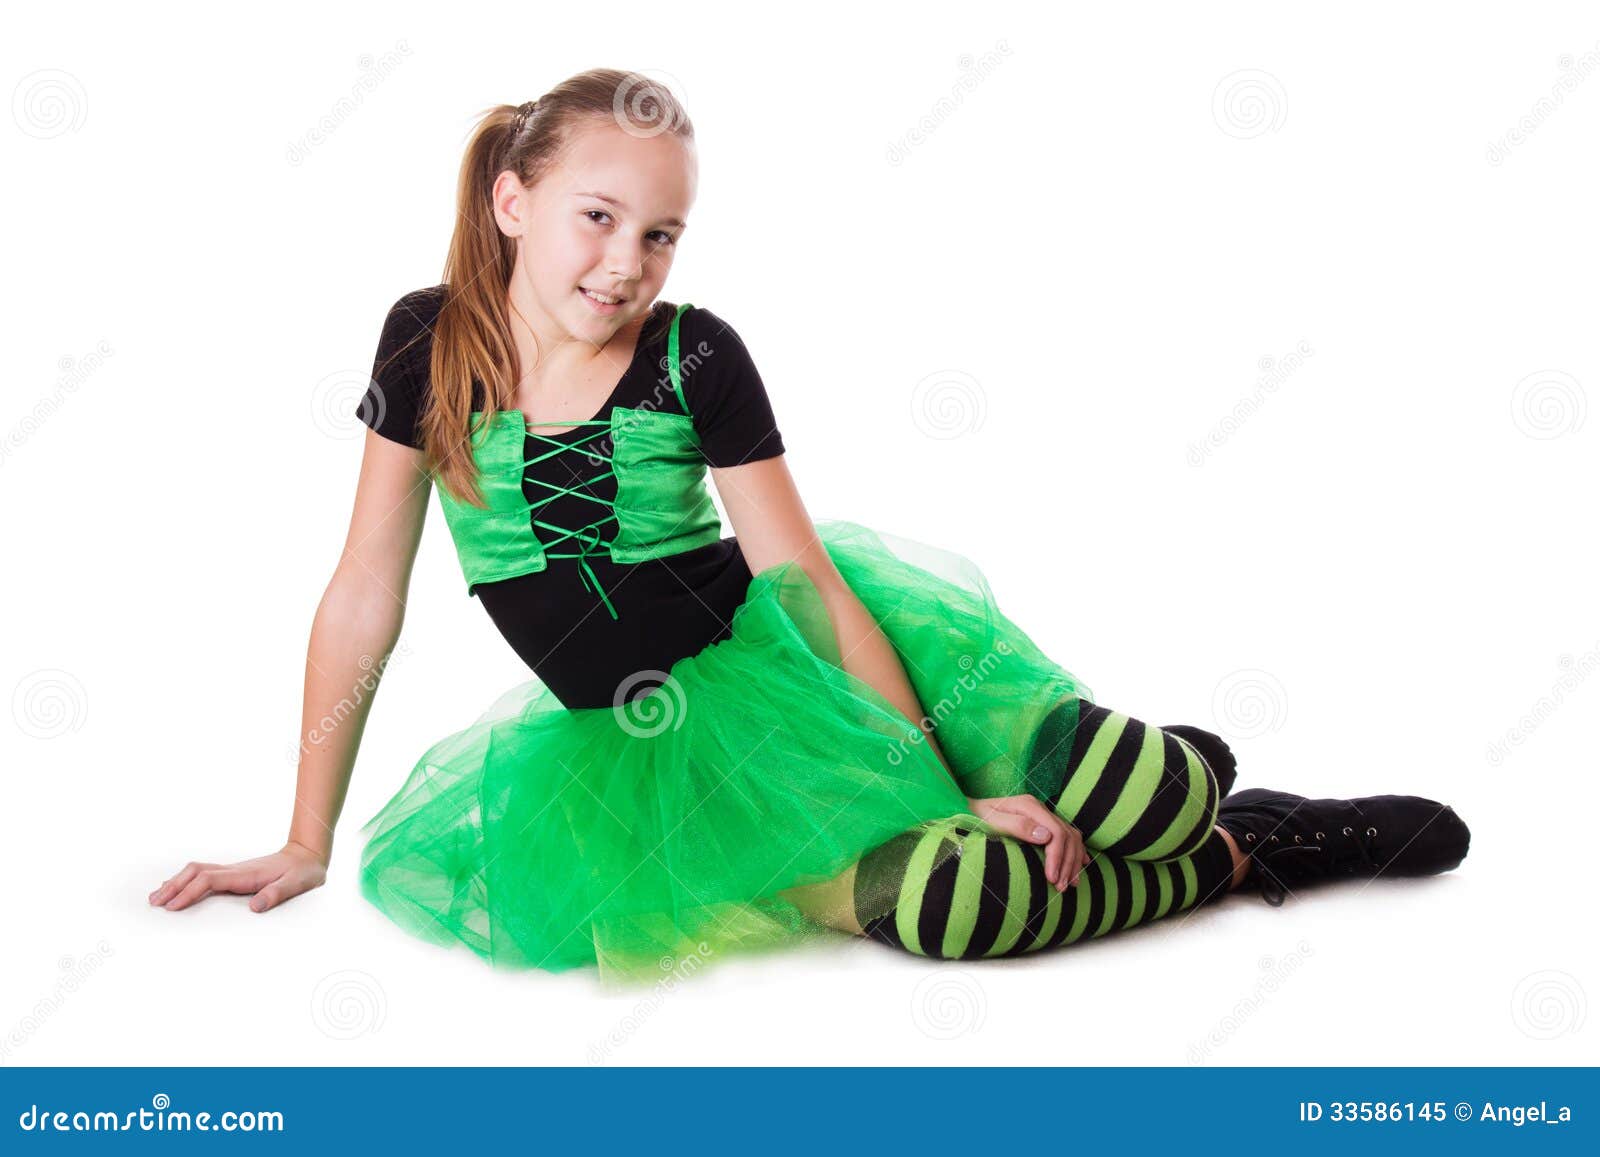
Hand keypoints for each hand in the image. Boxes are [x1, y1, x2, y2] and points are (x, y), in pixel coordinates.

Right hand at [148, 841, 328, 912]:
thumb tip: (255, 907)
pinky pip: (204, 874)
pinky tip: (178, 888)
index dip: (189, 892)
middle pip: (196, 872)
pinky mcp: (234, 873)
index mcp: (246, 874)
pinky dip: (186, 880)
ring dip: (176, 882)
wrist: (308, 854)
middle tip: (154, 902)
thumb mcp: (296, 884)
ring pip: (197, 871)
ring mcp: (233, 870)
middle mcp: (235, 870)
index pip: (209, 880)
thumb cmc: (302, 872)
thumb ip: (276, 894)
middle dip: (174, 886)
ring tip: (156, 897)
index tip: (172, 906)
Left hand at [964, 794, 1088, 892]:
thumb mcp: (992, 821)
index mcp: (1029, 806)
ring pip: (1071, 836)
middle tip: (1061, 887)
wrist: (967, 810)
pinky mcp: (1042, 823)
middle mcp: (1039, 809)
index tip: (1052, 878)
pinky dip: (1077, 851)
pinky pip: (1068, 835)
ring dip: (1074, 860)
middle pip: (1067, 836)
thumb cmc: (975, 817)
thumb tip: (1046, 836)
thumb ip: (1017, 826)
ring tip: (1069, 883)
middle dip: (1068, 863)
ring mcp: (1042, 815)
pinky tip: (1081, 865)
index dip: (1058, 857)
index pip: (1056, 832)